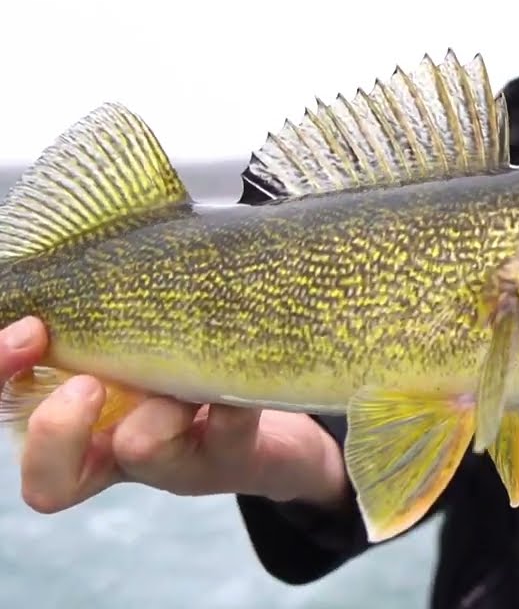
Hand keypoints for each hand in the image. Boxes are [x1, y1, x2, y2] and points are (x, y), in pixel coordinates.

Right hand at [0, 316, 347, 513]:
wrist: (283, 417)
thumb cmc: (193, 363)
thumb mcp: (142, 331)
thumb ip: (106, 306)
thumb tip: (72, 245)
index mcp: (76, 419)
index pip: (9, 408)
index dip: (0, 375)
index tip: (29, 328)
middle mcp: (115, 452)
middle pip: (47, 481)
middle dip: (56, 427)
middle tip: (89, 383)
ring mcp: (175, 464)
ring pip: (141, 450)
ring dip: (161, 407)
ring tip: (189, 384)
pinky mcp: (234, 460)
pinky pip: (227, 435)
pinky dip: (232, 405)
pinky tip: (238, 388)